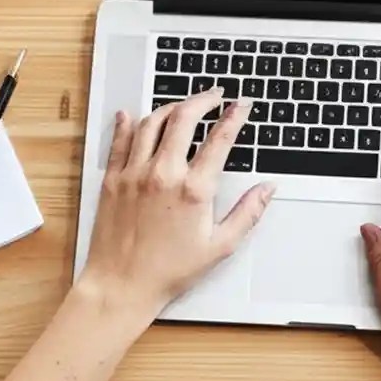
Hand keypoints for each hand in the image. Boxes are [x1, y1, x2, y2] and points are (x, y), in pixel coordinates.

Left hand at [79, 88, 275, 321]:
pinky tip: (133, 115)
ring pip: (152, 123)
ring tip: (183, 106)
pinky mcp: (113, 180)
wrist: (121, 285)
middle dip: (203, 100)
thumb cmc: (168, 271)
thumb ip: (247, 213)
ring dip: (171, 108)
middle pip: (184, 118)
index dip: (234, 116)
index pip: (219, 139)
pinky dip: (128, 123)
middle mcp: (163, 174)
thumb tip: (267, 189)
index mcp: (193, 189)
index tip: (242, 105)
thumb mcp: (219, 246)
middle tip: (214, 96)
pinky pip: (120, 141)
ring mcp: (134, 174)